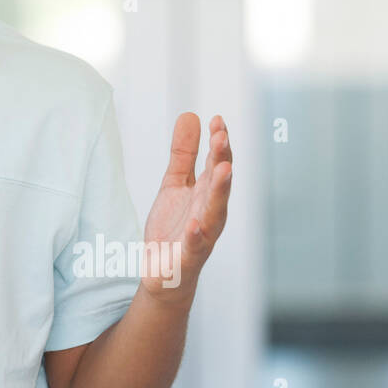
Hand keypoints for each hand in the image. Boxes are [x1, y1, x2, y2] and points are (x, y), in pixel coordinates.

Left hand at [140, 113, 231, 304]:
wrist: (165, 272)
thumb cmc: (175, 227)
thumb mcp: (174, 183)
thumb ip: (183, 153)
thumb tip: (191, 115)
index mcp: (207, 193)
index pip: (217, 163)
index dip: (218, 143)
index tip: (217, 120)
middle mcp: (210, 212)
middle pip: (220, 183)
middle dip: (222, 160)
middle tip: (222, 137)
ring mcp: (202, 234)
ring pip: (215, 212)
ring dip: (220, 191)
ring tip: (222, 169)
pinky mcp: (188, 256)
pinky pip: (195, 245)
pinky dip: (196, 235)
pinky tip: (194, 224)